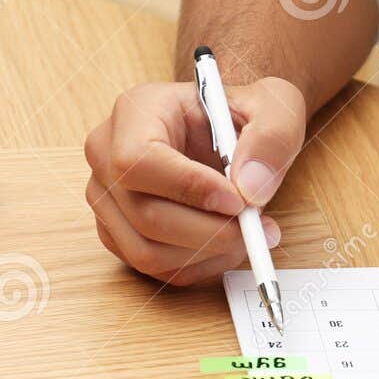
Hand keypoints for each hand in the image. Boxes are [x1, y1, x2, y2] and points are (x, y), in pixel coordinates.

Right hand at [84, 76, 305, 284]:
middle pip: (146, 216)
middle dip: (212, 232)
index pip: (139, 160)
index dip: (190, 189)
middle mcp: (107, 156)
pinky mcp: (120, 235)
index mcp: (134, 112)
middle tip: (257, 228)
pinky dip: (201, 266)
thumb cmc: (241, 116)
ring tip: (247, 233)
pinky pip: (158, 270)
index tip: (238, 201)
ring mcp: (106, 200)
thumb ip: (270, 140)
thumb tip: (251, 190)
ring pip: (149, 252)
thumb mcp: (272, 109)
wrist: (227, 133)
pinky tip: (227, 243)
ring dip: (209, 253)